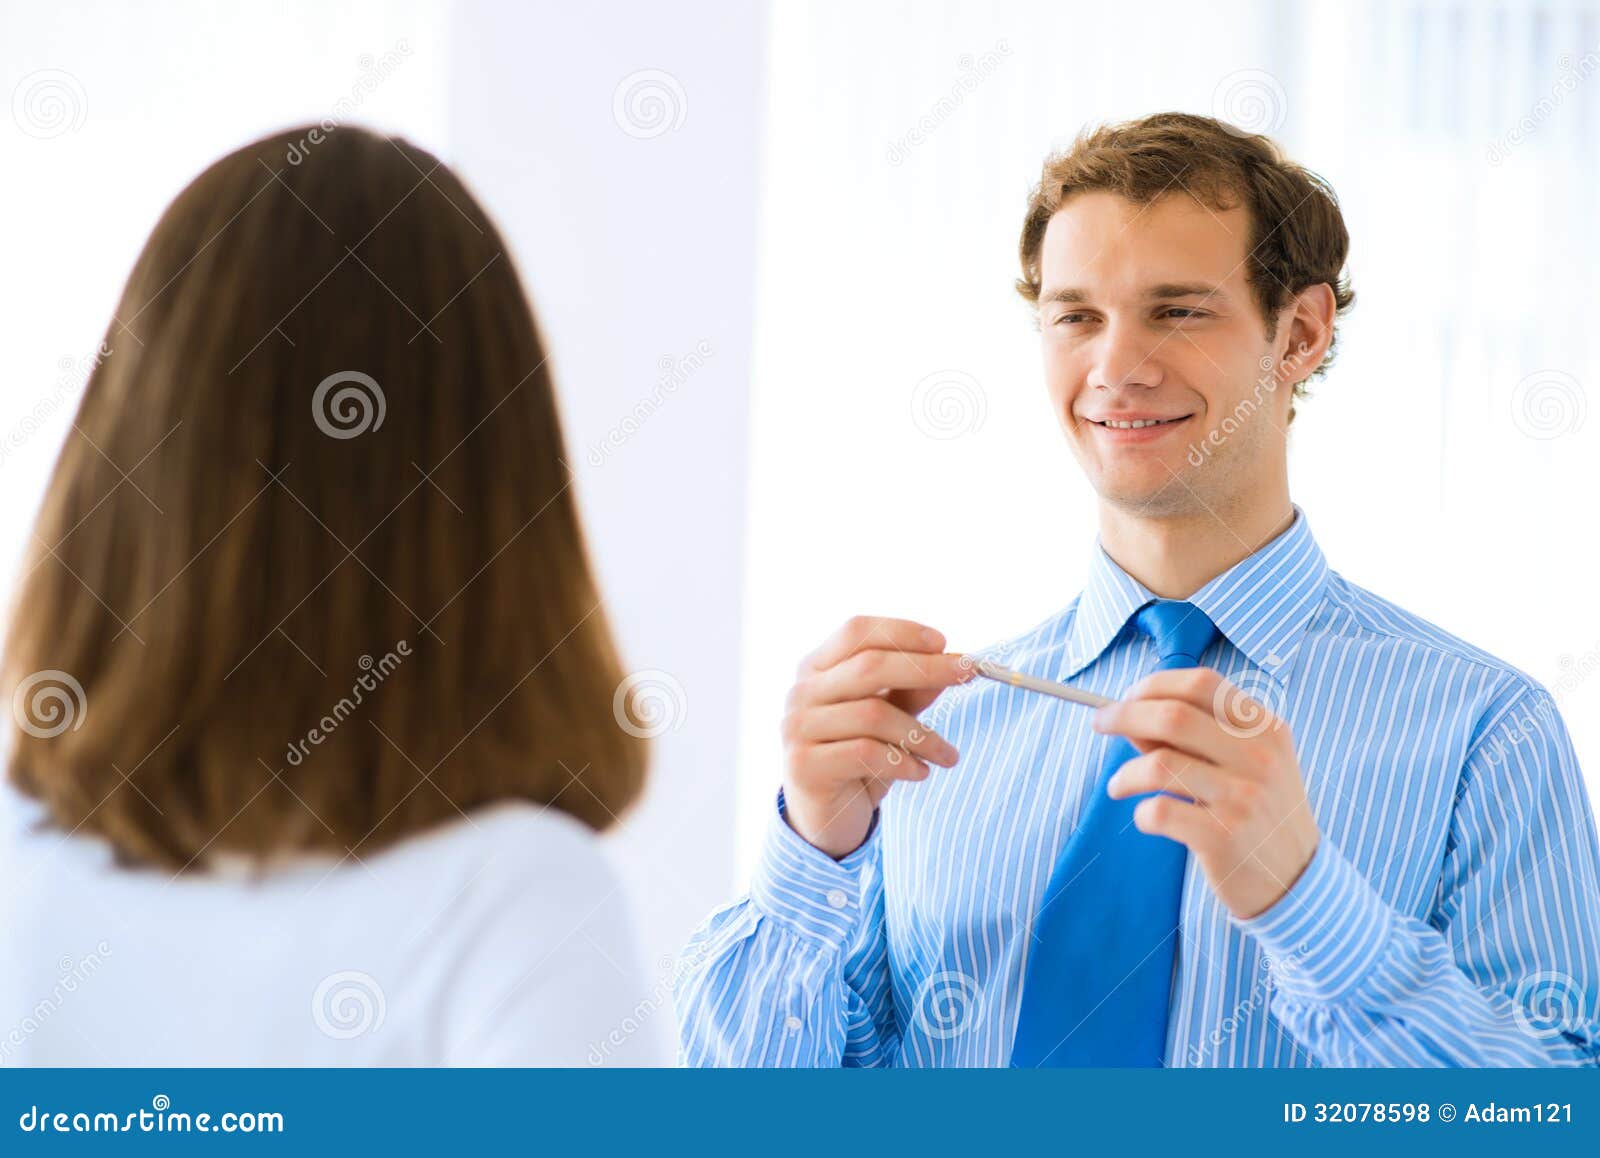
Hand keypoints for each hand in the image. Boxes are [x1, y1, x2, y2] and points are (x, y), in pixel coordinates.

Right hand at [781, 616, 975, 858]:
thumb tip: (950, 664)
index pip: (858, 632)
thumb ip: (910, 691)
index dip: (902, 632)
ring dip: (923, 734)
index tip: (945, 643)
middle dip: (926, 668)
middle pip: (868, 666)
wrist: (822, 818)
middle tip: (968, 674)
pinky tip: (921, 773)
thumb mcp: (889, 720)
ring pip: (873, 714)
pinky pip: (866, 754)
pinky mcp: (805, 765)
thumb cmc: (857, 759)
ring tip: (949, 755)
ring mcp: (797, 728)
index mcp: (816, 668)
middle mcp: (801, 692)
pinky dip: (904, 762)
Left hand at [1095, 667, 1319, 919]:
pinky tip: (1147, 818)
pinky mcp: (1224, 837)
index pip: (1202, 684)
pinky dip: (1141, 813)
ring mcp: (1243, 798)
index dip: (1155, 686)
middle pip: (1173, 715)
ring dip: (1125, 773)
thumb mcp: (1245, 765)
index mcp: (1266, 729)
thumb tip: (1131, 714)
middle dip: (1124, 715)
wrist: (1297, 882)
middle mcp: (1259, 758)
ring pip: (1159, 763)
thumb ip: (1194, 737)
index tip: (1127, 697)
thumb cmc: (1259, 814)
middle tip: (1099, 723)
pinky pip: (1159, 811)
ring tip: (1119, 786)